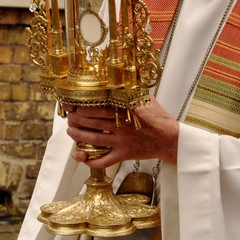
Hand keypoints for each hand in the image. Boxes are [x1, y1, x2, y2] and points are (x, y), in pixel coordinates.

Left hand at [64, 98, 178, 169]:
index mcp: (125, 110)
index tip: (72, 104)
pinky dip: (90, 160)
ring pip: (92, 139)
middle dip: (75, 119)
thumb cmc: (158, 117)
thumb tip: (119, 78)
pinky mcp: (123, 155)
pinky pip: (103, 161)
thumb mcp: (145, 98)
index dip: (81, 106)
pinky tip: (82, 156)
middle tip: (69, 117)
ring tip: (70, 131)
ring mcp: (121, 141)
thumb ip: (130, 90)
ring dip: (77, 135)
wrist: (170, 139)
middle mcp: (121, 126)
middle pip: (90, 122)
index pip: (97, 106)